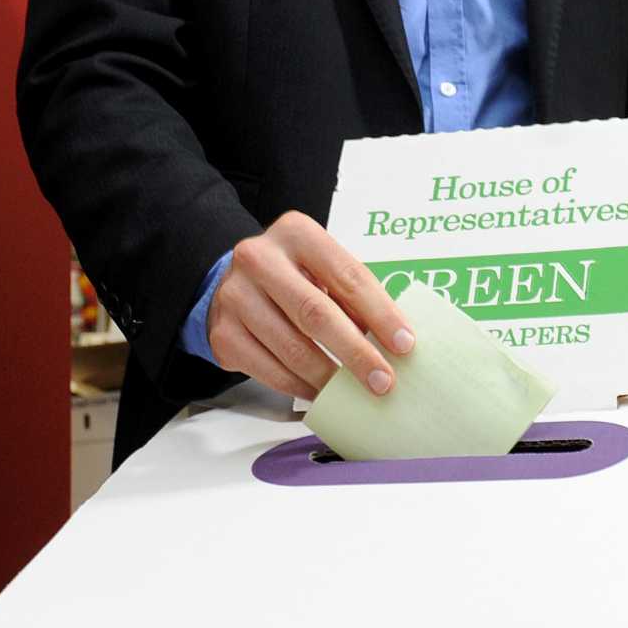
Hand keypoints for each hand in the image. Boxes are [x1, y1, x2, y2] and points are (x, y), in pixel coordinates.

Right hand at [206, 211, 416, 401]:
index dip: (380, 313)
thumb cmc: (291, 275)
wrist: (230, 282)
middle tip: (382, 381)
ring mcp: (236, 296)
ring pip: (291, 348)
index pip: (347, 276)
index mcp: (296, 233)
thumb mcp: (323, 269)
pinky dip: (299, 388)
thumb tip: (394, 341)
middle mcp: (260, 259)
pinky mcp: (222, 333)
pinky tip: (319, 394)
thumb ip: (354, 296)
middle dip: (356, 353)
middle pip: (315, 314)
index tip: (404, 344)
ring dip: (328, 377)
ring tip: (353, 393)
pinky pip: (268, 370)